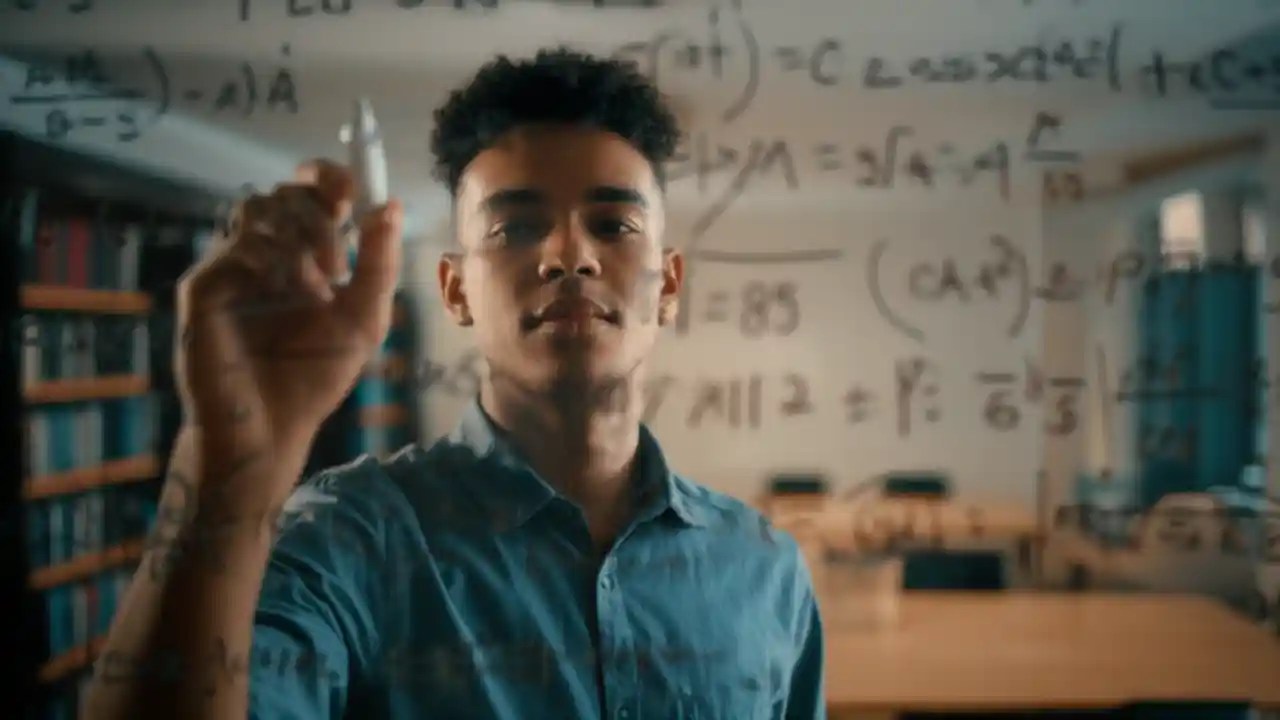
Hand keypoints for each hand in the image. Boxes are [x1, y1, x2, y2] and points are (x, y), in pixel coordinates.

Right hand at [176, 159, 402, 460]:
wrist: (274, 430)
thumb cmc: (314, 376)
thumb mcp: (365, 319)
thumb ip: (379, 265)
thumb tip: (392, 206)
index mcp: (299, 255)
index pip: (306, 193)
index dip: (328, 176)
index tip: (352, 188)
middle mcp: (260, 255)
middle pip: (282, 194)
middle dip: (319, 218)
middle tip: (341, 265)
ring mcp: (229, 269)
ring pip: (256, 210)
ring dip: (300, 240)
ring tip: (321, 289)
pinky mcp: (203, 290)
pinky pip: (236, 249)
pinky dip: (274, 263)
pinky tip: (293, 298)